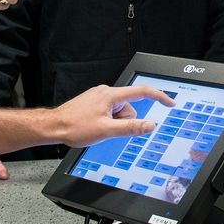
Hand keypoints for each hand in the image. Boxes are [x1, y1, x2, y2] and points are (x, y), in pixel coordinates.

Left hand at [42, 84, 175, 146]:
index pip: (142, 92)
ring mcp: (99, 97)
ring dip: (113, 123)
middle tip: (107, 129)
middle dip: (123, 121)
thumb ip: (130, 128)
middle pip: (129, 108)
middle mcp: (105, 92)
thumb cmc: (74, 127)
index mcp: (111, 95)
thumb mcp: (106, 131)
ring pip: (119, 112)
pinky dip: (107, 121)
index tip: (170, 103)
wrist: (53, 126)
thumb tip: (150, 125)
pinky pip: (110, 113)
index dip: (159, 97)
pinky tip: (93, 126)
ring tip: (97, 128)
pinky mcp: (94, 103)